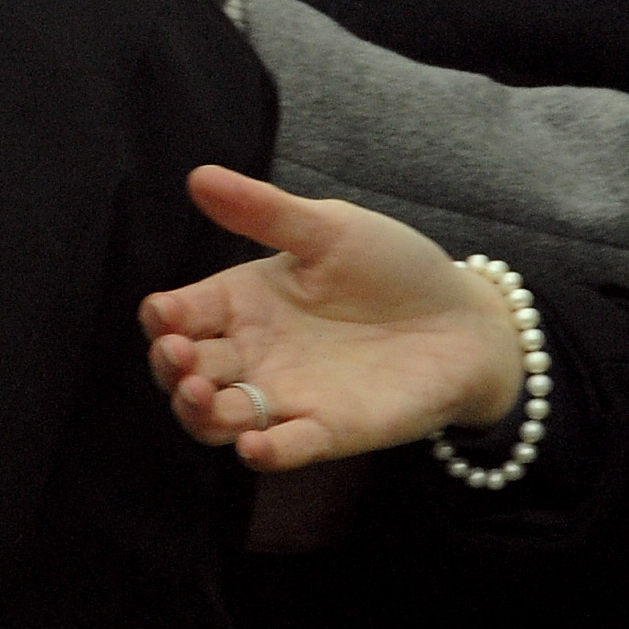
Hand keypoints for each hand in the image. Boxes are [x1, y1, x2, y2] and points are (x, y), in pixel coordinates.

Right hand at [140, 167, 527, 470]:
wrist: (467, 320)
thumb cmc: (393, 268)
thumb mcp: (329, 229)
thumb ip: (265, 211)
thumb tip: (198, 175)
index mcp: (241, 301)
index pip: (177, 314)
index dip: (161, 319)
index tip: (165, 314)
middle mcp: (252, 353)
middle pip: (184, 371)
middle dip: (170, 368)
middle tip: (180, 356)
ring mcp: (286, 396)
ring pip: (217, 418)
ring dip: (199, 414)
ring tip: (203, 396)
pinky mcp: (329, 431)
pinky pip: (285, 448)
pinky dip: (264, 453)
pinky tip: (254, 447)